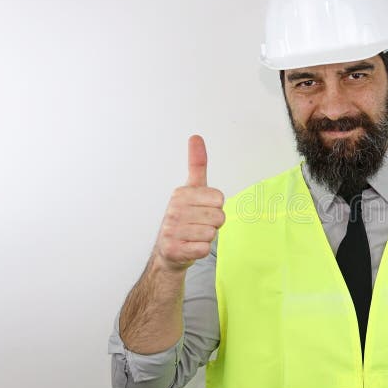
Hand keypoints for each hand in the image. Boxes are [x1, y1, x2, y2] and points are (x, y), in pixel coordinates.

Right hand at [154, 135, 225, 270]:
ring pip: (212, 233)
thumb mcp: (191, 189)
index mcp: (181, 194)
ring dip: (207, 237)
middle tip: (198, 224)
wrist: (168, 251)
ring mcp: (172, 231)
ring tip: (193, 235)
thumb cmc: (184, 219)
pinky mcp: (174, 250)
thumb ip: (197, 165)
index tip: (202, 208)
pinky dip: (200, 250)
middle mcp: (174, 210)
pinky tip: (189, 246)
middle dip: (213, 223)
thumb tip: (196, 137)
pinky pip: (204, 249)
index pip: (219, 199)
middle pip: (219, 217)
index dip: (216, 207)